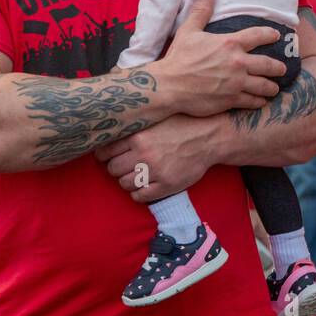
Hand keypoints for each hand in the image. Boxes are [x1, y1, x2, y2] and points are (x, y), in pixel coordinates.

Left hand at [95, 112, 222, 202]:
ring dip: (128, 181)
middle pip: (112, 169)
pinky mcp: (166, 186)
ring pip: (124, 184)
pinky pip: (139, 197)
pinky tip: (145, 186)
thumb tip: (108, 129)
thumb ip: (134, 126)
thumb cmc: (182, 125)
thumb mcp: (156, 119)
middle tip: (126, 166)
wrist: (210, 137)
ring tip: (138, 175)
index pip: (105, 152)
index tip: (110, 156)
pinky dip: (138, 194)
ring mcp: (155, 172)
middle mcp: (143, 154)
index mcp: (138, 137)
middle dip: (117, 168)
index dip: (105, 156)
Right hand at [152, 0, 286, 115]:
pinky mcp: (231, 99)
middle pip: (268, 64)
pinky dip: (259, 101)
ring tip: (274, 88)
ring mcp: (236, 83)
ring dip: (271, 87)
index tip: (276, 36)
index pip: (258, 35)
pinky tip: (261, 101)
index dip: (270, 35)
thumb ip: (201, 12)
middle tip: (282, 69)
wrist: (169, 86)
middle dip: (278, 67)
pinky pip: (252, 101)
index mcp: (230, 43)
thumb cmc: (179, 58)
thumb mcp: (189, 31)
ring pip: (264, 85)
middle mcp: (238, 63)